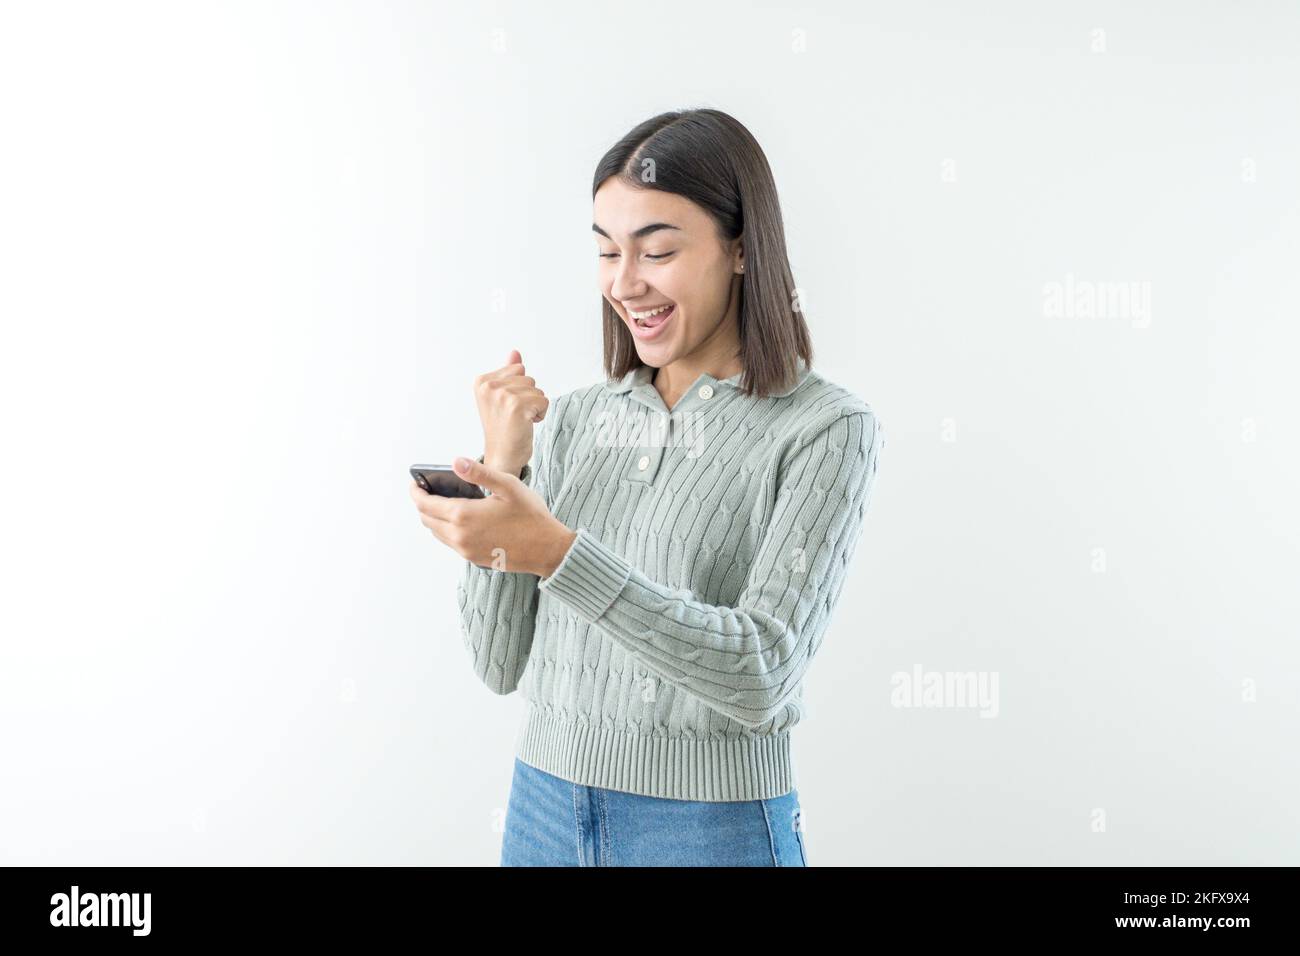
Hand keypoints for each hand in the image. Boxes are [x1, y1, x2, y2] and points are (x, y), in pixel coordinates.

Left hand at [409, 456, 576, 577]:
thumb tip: (455, 461)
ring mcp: (465, 549)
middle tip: (425, 490)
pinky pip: (450, 542)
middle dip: (422, 504)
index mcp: (463, 515)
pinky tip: (458, 519)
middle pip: (427, 519)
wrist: (547, 549)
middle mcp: (459, 535)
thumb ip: (479, 473)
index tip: (414, 482)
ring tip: (439, 502)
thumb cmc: (531, 516)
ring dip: (433, 518)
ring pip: (437, 533)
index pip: (426, 504)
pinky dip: (445, 529)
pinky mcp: (473, 558)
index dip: (416, 492)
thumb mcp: (508, 486)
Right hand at [474, 349, 547, 475]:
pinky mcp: (517, 407)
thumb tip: (515, 353)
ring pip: (537, 390)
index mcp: (482, 381)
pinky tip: (526, 425)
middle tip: (513, 416)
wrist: (502, 457)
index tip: (506, 407)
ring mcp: (502, 396)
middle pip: (528, 378)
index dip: (519, 389)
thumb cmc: (503, 428)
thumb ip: (508, 373)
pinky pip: (543, 401)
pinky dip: (540, 414)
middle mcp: (489, 386)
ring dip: (534, 406)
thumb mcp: (502, 396)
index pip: (518, 369)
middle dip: (528, 397)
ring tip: (519, 421)